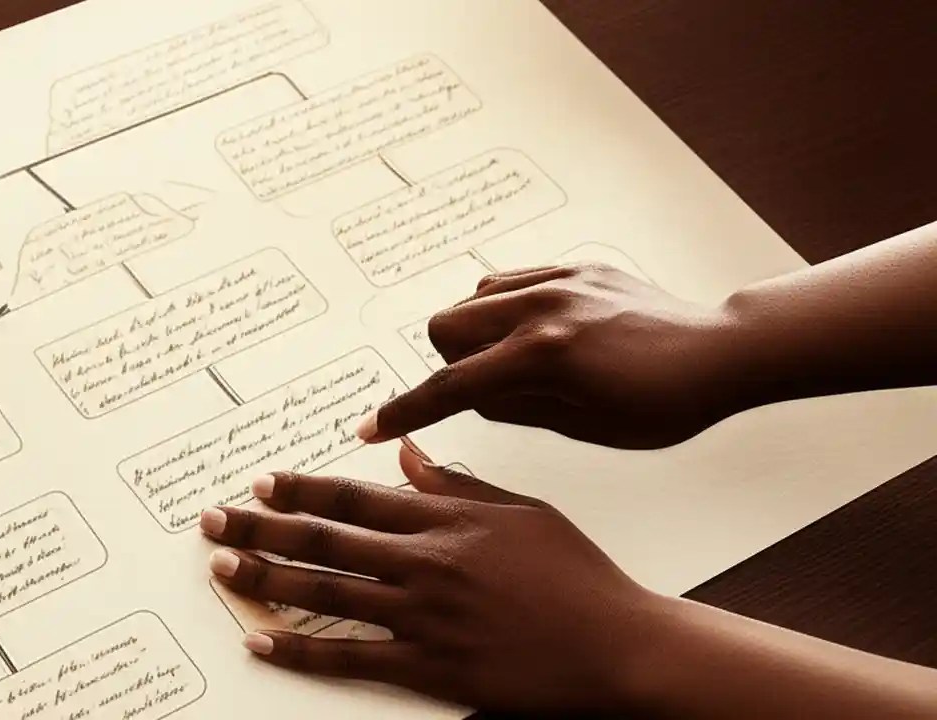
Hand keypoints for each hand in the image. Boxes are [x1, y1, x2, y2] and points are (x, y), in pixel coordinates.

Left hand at [199, 444, 664, 712]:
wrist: (618, 646)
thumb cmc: (579, 576)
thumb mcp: (523, 513)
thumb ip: (458, 486)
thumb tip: (408, 459)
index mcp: (448, 520)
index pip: (355, 499)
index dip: (301, 491)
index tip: (261, 483)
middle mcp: (426, 563)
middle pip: (324, 541)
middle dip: (261, 529)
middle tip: (214, 520)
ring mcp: (424, 617)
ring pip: (326, 594)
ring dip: (267, 580)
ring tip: (223, 569)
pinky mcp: (430, 667)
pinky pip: (351, 659)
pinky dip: (301, 651)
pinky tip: (262, 642)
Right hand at [359, 262, 743, 448]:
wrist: (722, 353)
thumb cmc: (665, 403)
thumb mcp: (586, 427)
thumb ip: (517, 408)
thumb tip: (474, 397)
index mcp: (544, 356)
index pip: (452, 386)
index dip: (408, 412)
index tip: (373, 427)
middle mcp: (542, 307)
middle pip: (445, 328)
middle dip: (449, 363)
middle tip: (486, 389)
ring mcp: (558, 280)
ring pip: (472, 298)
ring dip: (475, 333)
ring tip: (517, 362)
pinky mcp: (575, 267)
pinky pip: (510, 280)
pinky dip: (504, 308)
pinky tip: (535, 333)